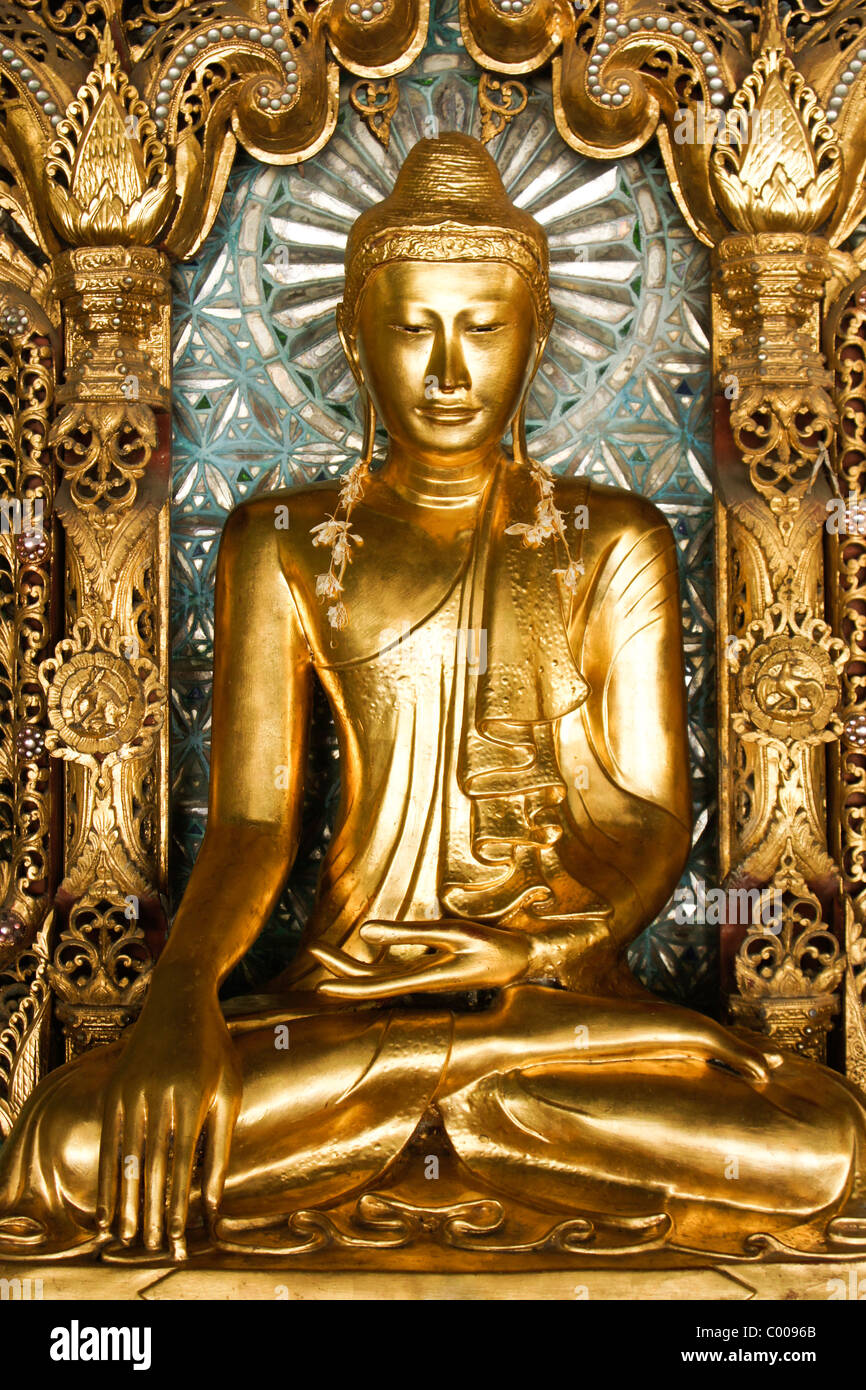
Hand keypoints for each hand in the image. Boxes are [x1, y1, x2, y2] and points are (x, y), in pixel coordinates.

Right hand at [97, 984, 240, 1257]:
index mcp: (192, 1095)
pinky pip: (108, 1142)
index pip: (182, 1163)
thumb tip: (214, 1199)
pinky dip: (107, 1177)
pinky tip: (108, 1205)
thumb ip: (220, 1145)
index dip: (179, 1204)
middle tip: (154, 1247)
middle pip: (152, 1167)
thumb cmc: (214, 1048)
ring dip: (126, 1203)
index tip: (179, 1237)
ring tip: (127, 1237)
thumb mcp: (229, 1090)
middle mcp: (157, 1095)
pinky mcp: (114, 1090)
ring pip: (125, 1159)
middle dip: (152, 1212)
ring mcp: (130, 1092)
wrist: (179, 1000)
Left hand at [311, 919, 531, 998]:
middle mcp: (421, 984)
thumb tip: (365, 931)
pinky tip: (363, 952)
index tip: (319, 987)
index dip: (346, 987)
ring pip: (379, 977)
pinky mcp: (432, 972)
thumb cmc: (494, 946)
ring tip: (324, 950)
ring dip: (352, 966)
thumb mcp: (453, 933)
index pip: (375, 988)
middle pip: (371, 983)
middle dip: (341, 969)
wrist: (526, 960)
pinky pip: (393, 973)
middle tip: (313, 949)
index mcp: (424, 979)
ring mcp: (426, 979)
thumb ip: (408, 932)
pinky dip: (372, 964)